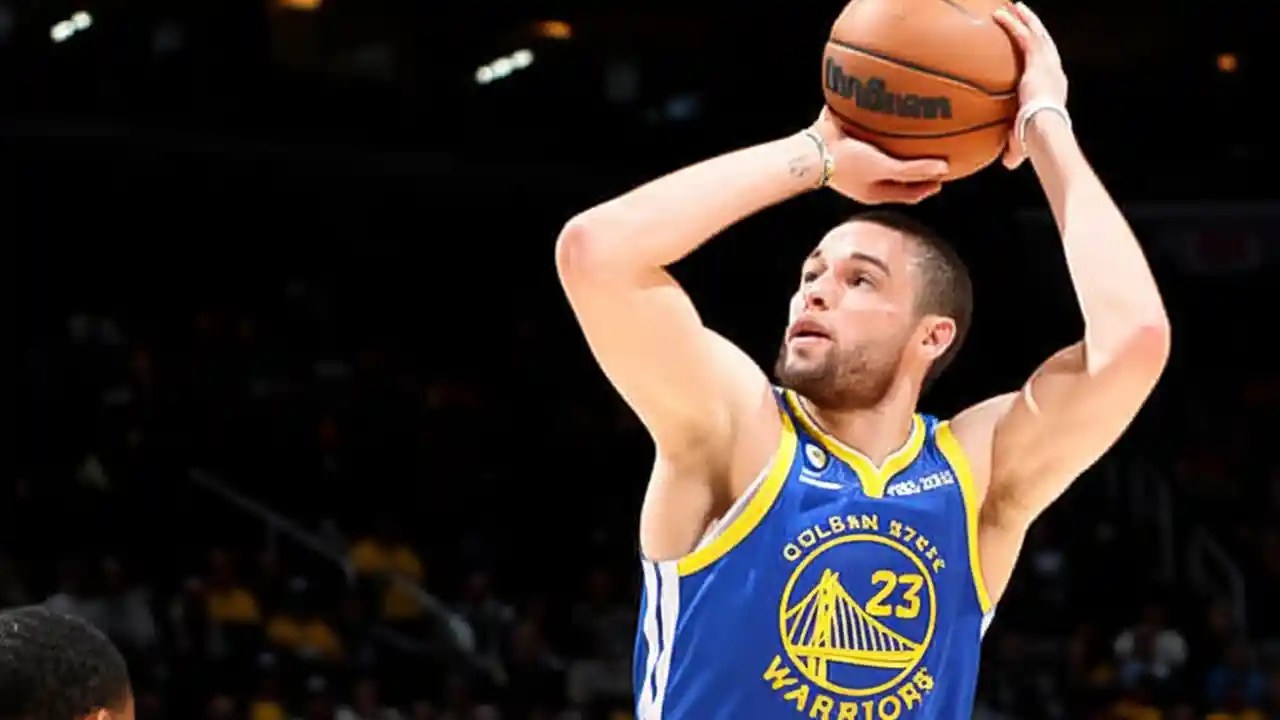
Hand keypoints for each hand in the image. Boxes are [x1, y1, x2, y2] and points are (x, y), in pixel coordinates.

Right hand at [809, 108, 948, 204]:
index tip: (946, 173)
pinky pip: (874, 138)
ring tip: (916, 135)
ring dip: (901, 148)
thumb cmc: (849, 162)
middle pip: (899, 176)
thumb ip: (914, 170)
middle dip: (917, 168)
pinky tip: (894, 118)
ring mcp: (857, 162)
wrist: (813, 148)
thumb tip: (945, 168)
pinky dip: (886, 132)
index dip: (928, 185)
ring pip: (886, 156)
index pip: (909, 193)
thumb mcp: (885, 168)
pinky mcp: (849, 143)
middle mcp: (868, 179)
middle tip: (937, 154)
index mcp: (875, 192)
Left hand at [994, 2, 1068, 168]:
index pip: (1048, 66)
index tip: (1033, 47)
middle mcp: (1054, 72)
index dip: (1041, 54)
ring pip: (1037, 34)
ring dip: (1026, 18)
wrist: (1044, 128)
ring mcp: (1048, 63)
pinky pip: (1022, 36)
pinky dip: (1012, 23)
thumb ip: (1015, 148)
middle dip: (1036, 27)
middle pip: (1045, 43)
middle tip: (1025, 15)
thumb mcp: (1025, 141)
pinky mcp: (1038, 60)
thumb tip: (1007, 164)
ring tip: (1015, 6)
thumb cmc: (1037, 139)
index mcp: (1054, 88)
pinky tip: (999, 14)